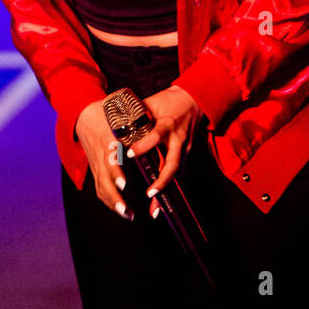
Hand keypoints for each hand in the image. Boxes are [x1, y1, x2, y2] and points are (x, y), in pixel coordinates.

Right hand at [74, 101, 135, 220]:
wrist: (80, 113)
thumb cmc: (104, 111)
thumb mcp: (117, 112)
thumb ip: (133, 119)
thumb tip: (150, 123)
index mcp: (107, 140)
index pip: (109, 160)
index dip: (115, 173)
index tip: (123, 184)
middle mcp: (99, 155)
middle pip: (104, 180)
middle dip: (115, 198)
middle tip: (127, 211)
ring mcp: (95, 163)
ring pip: (101, 187)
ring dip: (113, 203)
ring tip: (128, 215)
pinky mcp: (94, 168)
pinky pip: (99, 187)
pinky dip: (109, 200)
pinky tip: (120, 210)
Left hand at [125, 86, 201, 217]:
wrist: (194, 98)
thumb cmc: (169, 100)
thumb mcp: (152, 103)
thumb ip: (135, 114)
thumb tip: (113, 123)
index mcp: (168, 124)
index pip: (155, 136)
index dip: (143, 145)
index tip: (130, 153)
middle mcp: (178, 139)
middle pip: (172, 163)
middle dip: (162, 180)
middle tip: (150, 194)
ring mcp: (185, 148)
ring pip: (176, 173)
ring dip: (165, 191)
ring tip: (155, 209)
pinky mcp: (186, 154)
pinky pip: (177, 173)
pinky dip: (169, 188)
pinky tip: (161, 204)